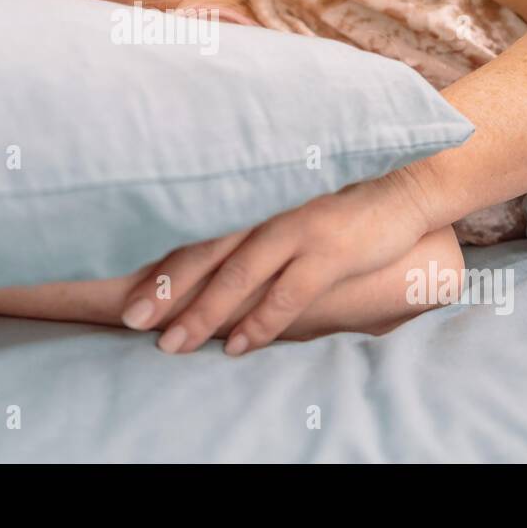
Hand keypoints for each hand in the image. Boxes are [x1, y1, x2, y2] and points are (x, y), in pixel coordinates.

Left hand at [118, 170, 433, 355]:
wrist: (402, 181)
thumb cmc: (334, 195)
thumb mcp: (286, 193)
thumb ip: (249, 215)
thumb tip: (203, 249)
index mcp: (249, 189)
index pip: (192, 223)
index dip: (157, 255)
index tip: (123, 283)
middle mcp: (263, 204)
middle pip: (202, 249)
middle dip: (164, 287)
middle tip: (131, 318)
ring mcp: (295, 227)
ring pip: (236, 276)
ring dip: (201, 313)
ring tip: (172, 345)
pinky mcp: (328, 251)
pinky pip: (285, 294)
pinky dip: (258, 323)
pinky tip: (237, 346)